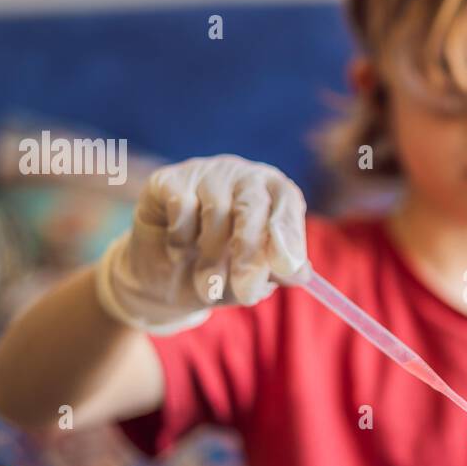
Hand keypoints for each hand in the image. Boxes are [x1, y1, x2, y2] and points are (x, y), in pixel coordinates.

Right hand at [95, 155, 307, 332]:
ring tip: (208, 285)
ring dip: (211, 259)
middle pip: (252, 206)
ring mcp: (206, 173)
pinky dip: (181, 239)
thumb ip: (276, 273)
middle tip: (245, 292)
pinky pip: (181, 207)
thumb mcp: (252, 279)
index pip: (288, 204)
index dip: (288, 234)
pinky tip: (179, 251)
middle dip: (249, 253)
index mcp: (275, 195)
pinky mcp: (169, 179)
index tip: (286, 266)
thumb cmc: (221, 272)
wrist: (164, 278)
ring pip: (215, 211)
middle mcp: (244, 177)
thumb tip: (301, 273)